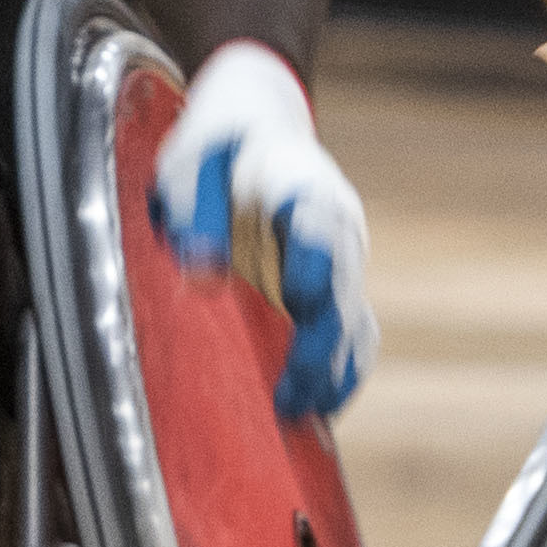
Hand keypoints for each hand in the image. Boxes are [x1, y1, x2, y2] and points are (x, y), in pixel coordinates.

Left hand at [151, 41, 376, 420]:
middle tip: (289, 397)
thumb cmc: (216, 149)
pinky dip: (340, 375)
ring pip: (354, 321)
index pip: (318, 223)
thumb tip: (202, 280)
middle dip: (320, 346)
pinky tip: (315, 412)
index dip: (314, 261)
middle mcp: (334, 225)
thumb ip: (198, 215)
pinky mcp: (336, 290)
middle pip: (342, 288)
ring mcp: (342, 261)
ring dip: (333, 372)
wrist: (255, 129)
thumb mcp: (192, 165)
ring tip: (299, 417)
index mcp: (299, 182)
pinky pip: (353, 338)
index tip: (300, 299)